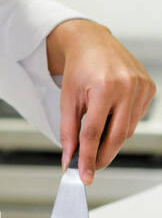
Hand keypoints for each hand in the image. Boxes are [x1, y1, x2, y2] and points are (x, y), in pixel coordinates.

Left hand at [46, 19, 155, 183]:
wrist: (92, 42)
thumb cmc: (79, 69)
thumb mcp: (67, 99)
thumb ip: (68, 130)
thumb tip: (69, 158)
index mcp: (103, 87)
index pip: (93, 132)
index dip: (87, 157)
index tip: (84, 175)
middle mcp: (126, 86)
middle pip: (116, 136)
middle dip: (102, 156)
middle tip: (91, 168)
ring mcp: (141, 87)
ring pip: (127, 130)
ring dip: (111, 139)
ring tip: (96, 135)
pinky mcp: (149, 88)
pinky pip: (136, 118)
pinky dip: (122, 123)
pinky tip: (112, 115)